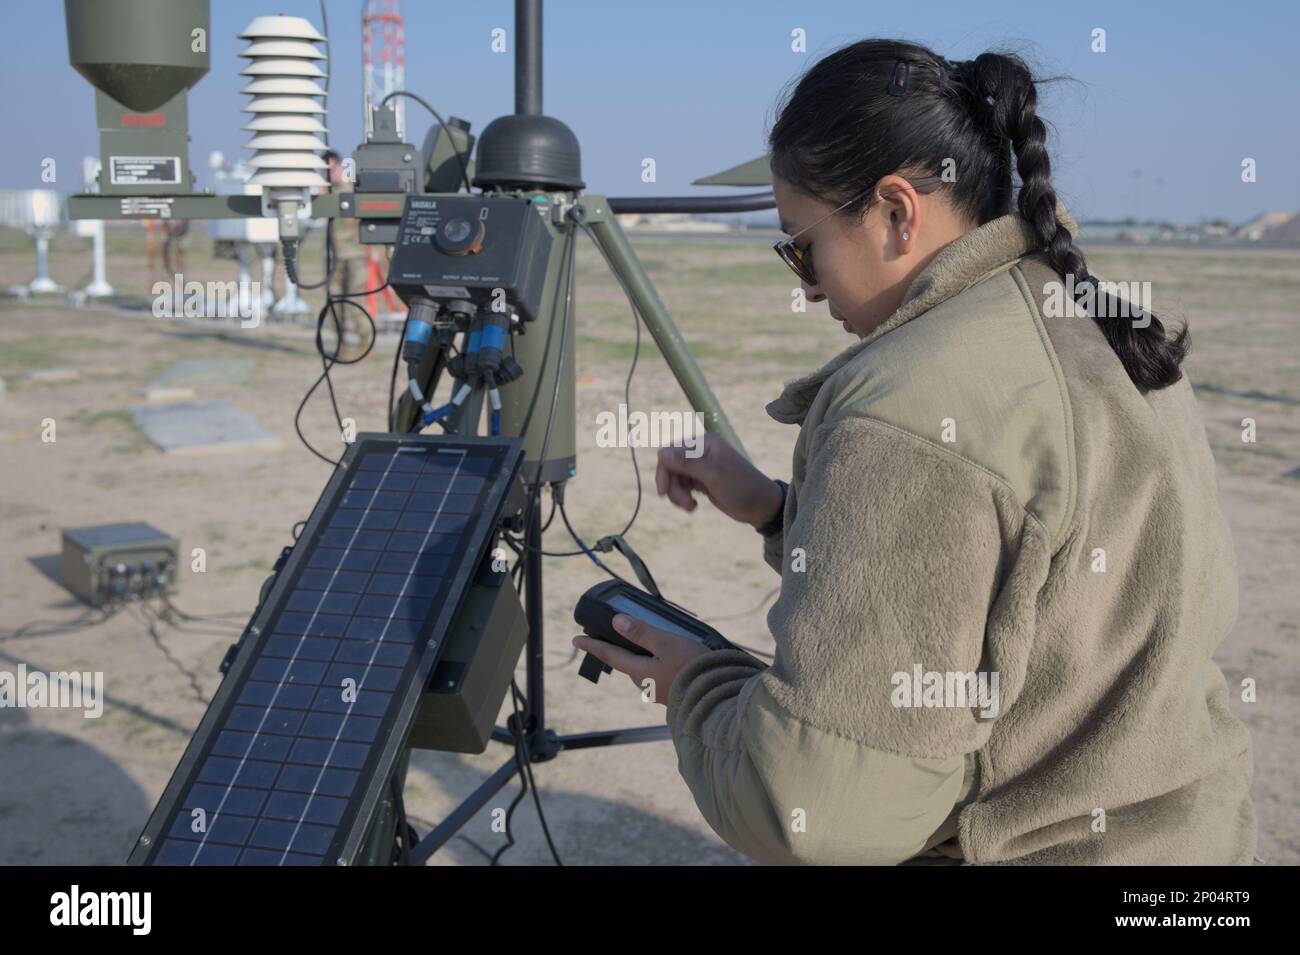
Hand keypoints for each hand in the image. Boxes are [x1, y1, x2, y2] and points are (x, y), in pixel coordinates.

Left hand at [573, 614, 710, 704]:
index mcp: (640, 671)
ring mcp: (661, 692)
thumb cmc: (691, 668)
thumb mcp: (666, 643)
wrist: (717, 697)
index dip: (593, 646)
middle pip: (629, 664)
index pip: (610, 655)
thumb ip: (642, 633)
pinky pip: (660, 677)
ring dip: (644, 658)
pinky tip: (673, 660)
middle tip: (617, 639)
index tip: (576, 640)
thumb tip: (617, 622)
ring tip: (652, 645)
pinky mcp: (676, 694)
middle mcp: (646, 684)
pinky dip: (660, 665)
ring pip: (645, 671)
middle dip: (622, 652)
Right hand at [656, 433, 783, 528]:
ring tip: (691, 507)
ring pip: (674, 479)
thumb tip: (660, 451)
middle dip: (673, 486)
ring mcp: (701, 467)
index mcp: (705, 443)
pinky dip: (683, 498)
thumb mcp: (713, 475)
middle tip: (683, 503)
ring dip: (678, 495)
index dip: (664, 470)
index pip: (671, 451)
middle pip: (670, 466)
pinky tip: (693, 506)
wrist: (761, 506)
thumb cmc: (742, 487)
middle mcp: (701, 452)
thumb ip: (687, 463)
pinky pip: (682, 487)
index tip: (664, 491)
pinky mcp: (701, 481)